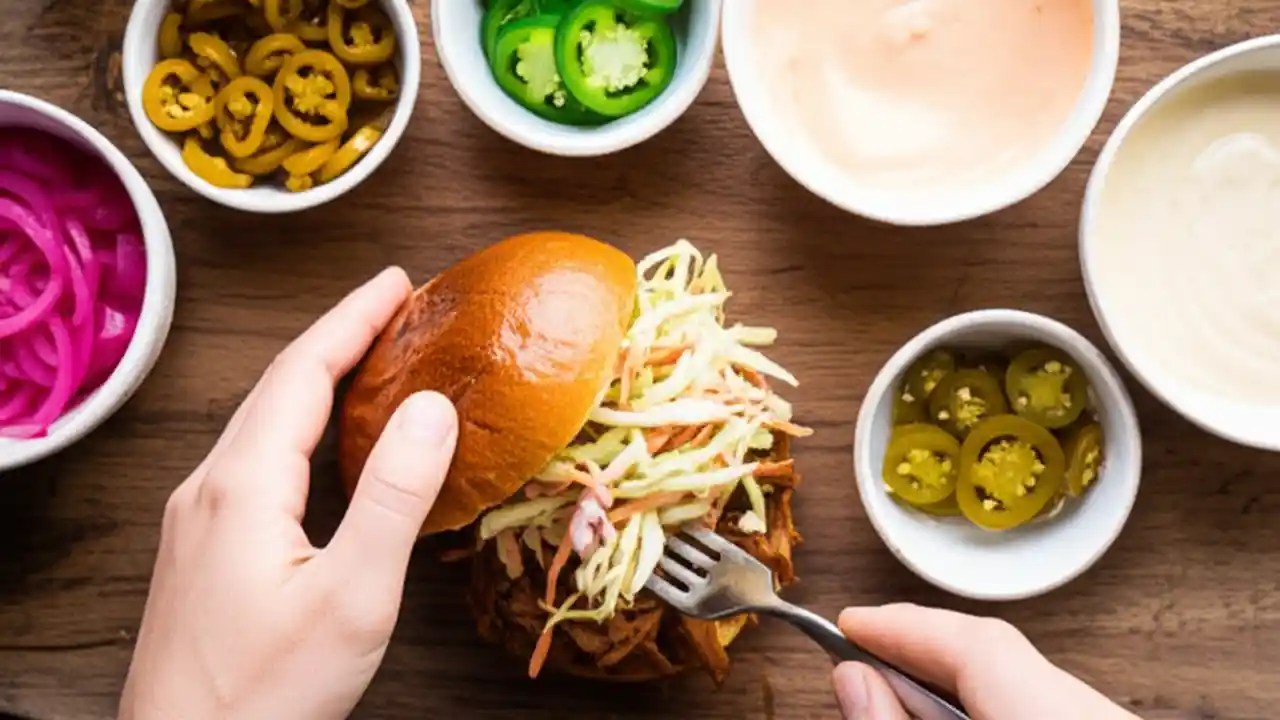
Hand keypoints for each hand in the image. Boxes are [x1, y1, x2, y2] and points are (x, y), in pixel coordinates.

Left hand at [119, 268, 458, 719]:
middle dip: (336, 338)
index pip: (302, 372)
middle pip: (275, 388)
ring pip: (259, 424)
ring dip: (315, 381)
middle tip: (393, 309)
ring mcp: (194, 521)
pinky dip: (296, 428)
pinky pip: (250, 461)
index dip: (353, 319)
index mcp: (242, 485)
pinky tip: (320, 448)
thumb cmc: (266, 694)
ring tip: (368, 360)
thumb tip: (434, 408)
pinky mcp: (198, 553)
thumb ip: (394, 498)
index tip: (398, 281)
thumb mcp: (352, 598)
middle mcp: (207, 489)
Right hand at [831, 604, 1138, 719]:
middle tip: (861, 656)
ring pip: (1028, 681)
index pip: (980, 646)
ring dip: (956, 683)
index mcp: (1058, 717)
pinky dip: (996, 703)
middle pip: (1004, 657)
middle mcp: (1100, 713)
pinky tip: (959, 717)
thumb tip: (853, 678)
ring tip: (900, 697)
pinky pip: (1050, 704)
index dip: (906, 627)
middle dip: (924, 653)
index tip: (849, 624)